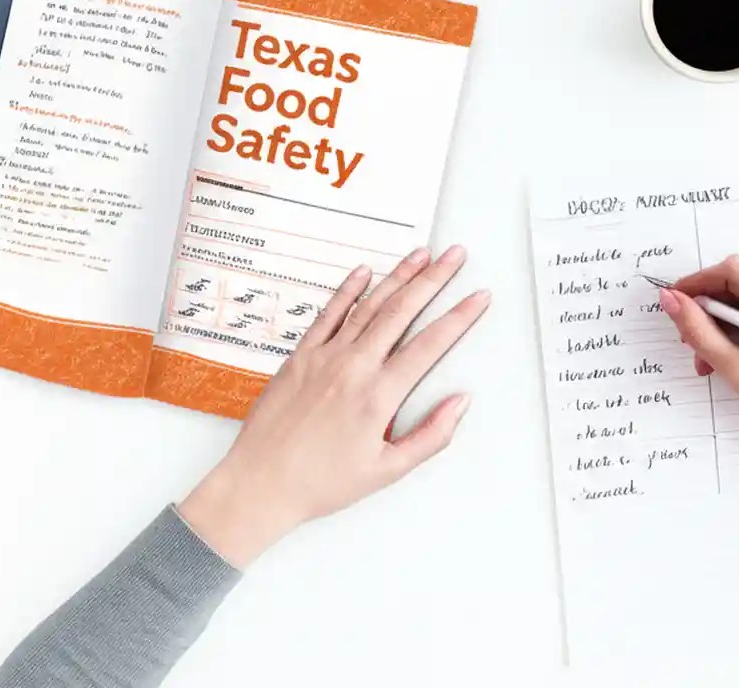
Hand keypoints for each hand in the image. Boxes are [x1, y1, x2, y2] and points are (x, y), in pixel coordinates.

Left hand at [179, 246, 489, 567]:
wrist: (260, 483)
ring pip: (368, 306)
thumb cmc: (321, 483)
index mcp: (378, 396)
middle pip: (402, 311)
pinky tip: (364, 272)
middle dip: (433, 279)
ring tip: (421, 255)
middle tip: (454, 255)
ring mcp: (324, 357)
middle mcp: (353, 368)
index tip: (478, 297)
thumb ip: (430, 435)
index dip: (459, 317)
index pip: (430, 345)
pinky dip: (348, 290)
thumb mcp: (388, 471)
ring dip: (398, 276)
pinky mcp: (299, 357)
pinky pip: (327, 314)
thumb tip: (459, 402)